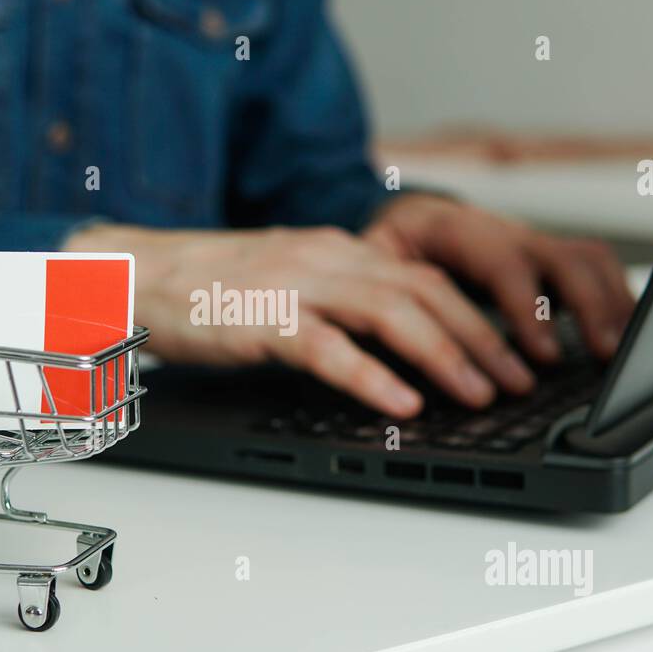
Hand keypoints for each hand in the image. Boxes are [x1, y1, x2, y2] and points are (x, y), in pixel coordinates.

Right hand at [65, 219, 550, 417]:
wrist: (135, 276)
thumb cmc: (211, 288)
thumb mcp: (291, 282)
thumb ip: (343, 301)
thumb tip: (403, 342)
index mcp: (338, 249)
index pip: (426, 275)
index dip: (478, 314)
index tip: (512, 352)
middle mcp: (326, 258)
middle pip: (424, 291)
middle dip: (480, 338)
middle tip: (517, 380)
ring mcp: (294, 285)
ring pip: (390, 312)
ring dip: (444, 355)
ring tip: (477, 394)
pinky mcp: (261, 319)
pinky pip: (328, 348)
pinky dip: (371, 375)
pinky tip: (401, 402)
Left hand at [364, 194, 634, 362]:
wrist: (399, 223)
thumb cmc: (383, 254)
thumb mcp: (369, 268)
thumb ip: (383, 295)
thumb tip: (395, 344)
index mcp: (455, 230)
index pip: (503, 263)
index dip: (528, 307)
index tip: (543, 354)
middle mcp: (502, 232)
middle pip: (562, 257)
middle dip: (589, 307)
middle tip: (603, 355)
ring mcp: (531, 244)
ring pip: (587, 260)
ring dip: (612, 305)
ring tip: (621, 352)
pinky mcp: (548, 261)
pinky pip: (596, 270)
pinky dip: (618, 301)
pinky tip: (628, 337)